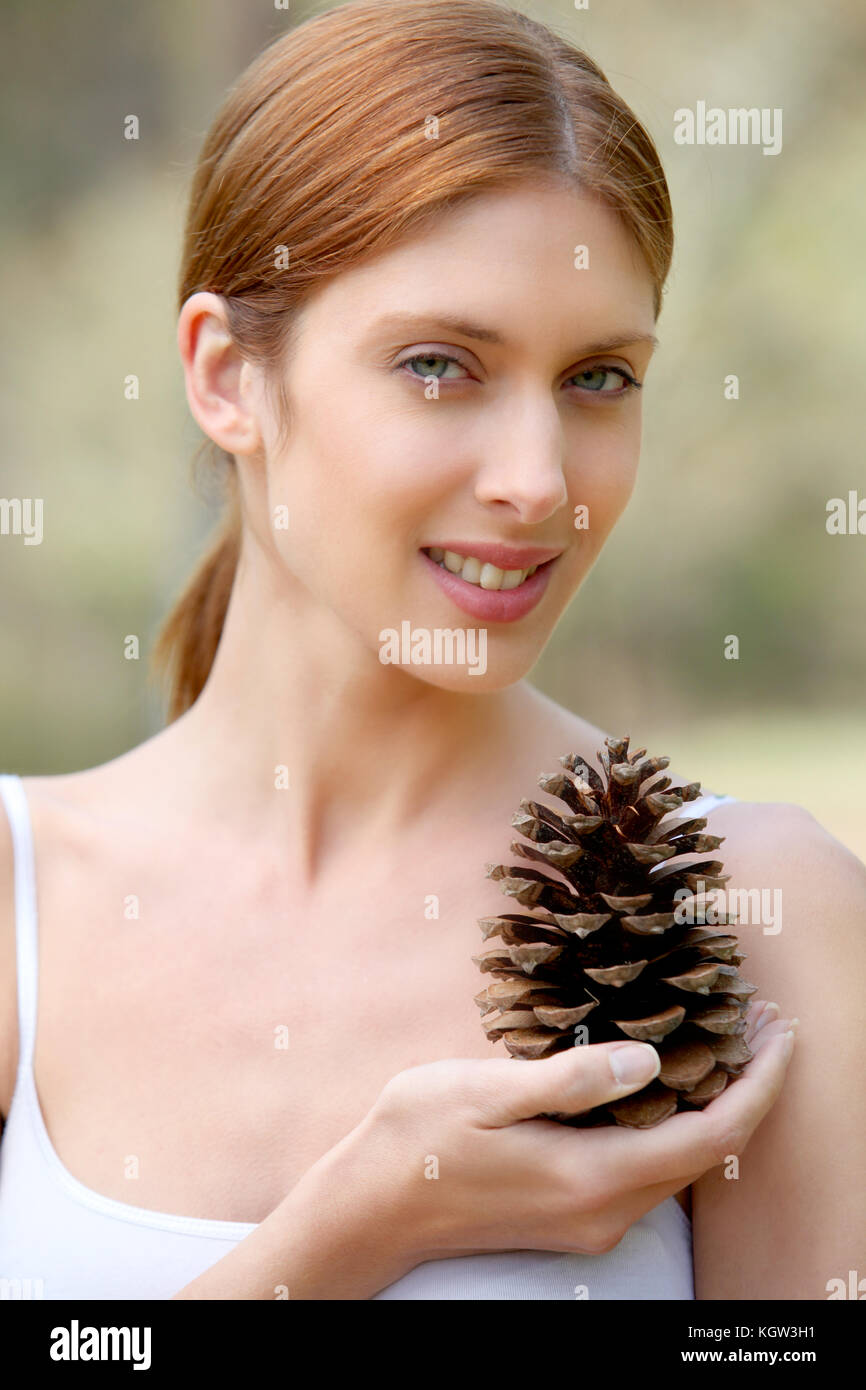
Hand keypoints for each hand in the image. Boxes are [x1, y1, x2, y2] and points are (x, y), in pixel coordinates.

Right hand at [305, 1000, 795, 1269]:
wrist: (370, 1210)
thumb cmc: (419, 1141)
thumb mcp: (486, 1091)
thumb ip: (571, 1078)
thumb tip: (648, 1058)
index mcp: (592, 1177)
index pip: (712, 1136)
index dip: (758, 1085)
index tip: (778, 1032)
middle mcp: (605, 1210)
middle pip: (708, 1154)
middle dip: (746, 1088)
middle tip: (757, 1020)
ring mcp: (590, 1219)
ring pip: (681, 1163)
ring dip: (713, 1105)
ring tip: (722, 1040)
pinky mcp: (572, 1215)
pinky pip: (649, 1168)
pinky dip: (675, 1123)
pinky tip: (663, 1081)